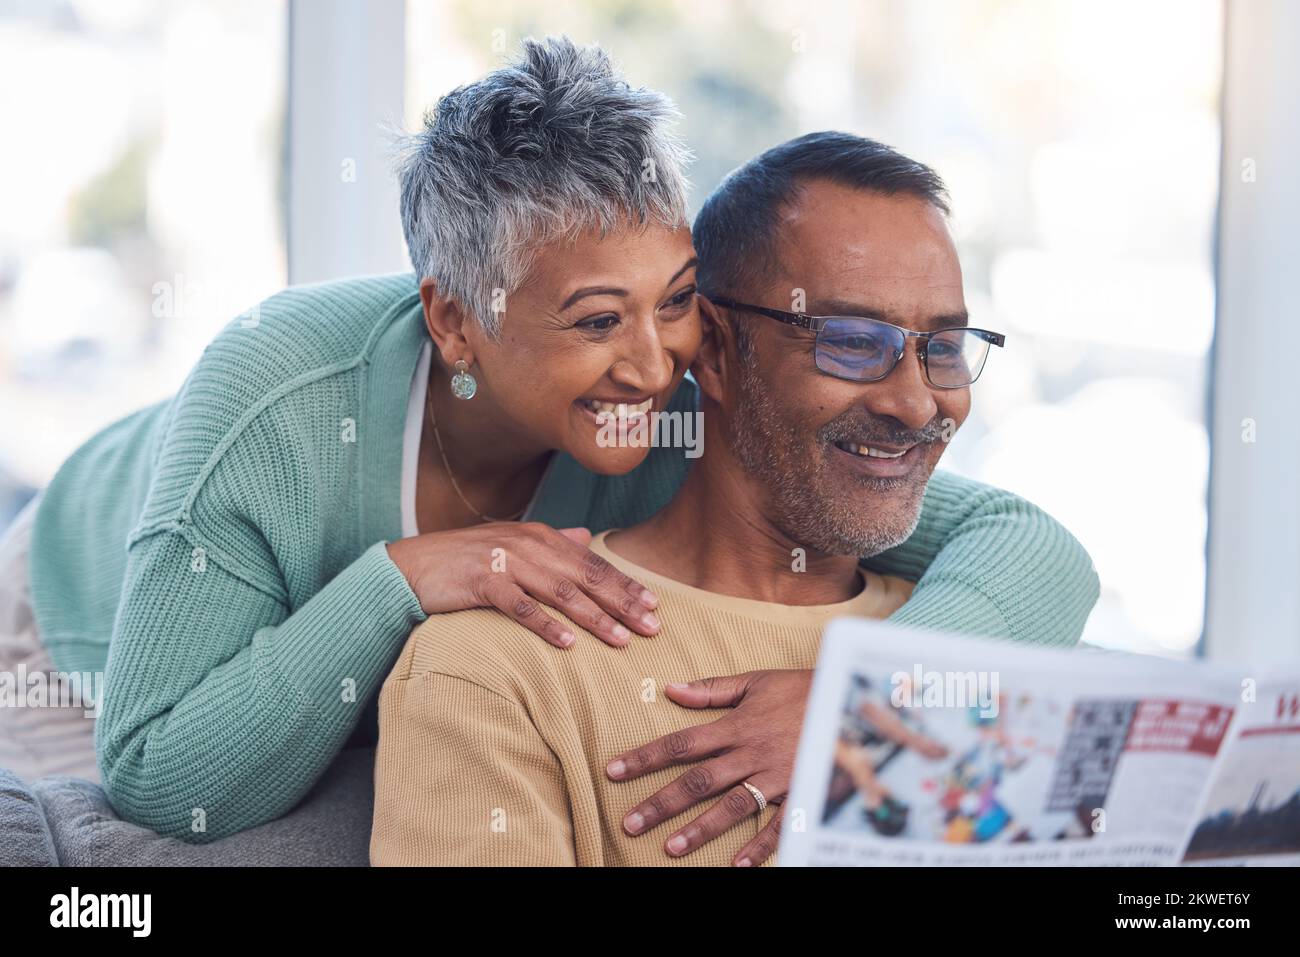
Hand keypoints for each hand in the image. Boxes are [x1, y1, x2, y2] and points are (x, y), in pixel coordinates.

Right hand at [386, 523, 659, 647]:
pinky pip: (521, 607)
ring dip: (595, 618)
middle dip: (623, 602)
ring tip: (622, 639)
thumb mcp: (512, 544)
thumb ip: (551, 542)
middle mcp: (528, 546)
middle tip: (653, 626)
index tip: (654, 605)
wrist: (412, 565)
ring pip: (560, 593)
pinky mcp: (482, 583)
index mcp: (541, 536)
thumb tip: (586, 535)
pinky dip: (547, 625)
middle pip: (585, 577)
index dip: (625, 583)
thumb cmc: (466, 559)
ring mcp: (506, 563)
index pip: (593, 562)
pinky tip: (569, 644)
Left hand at [606, 669, 810, 865]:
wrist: (851, 700)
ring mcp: (776, 776)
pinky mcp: (800, 792)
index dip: (645, 757)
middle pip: (699, 781)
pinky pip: (779, 824)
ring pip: (732, 806)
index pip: (681, 743)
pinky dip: (760, 846)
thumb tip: (671, 688)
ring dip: (700, 829)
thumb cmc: (800, 689)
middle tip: (630, 822)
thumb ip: (712, 688)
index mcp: (736, 725)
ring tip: (669, 848)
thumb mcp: (755, 681)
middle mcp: (751, 753)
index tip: (614, 771)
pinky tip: (738, 865)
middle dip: (662, 802)